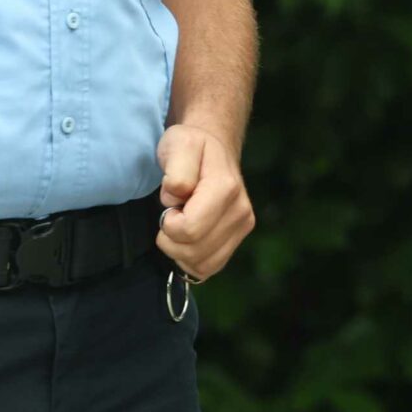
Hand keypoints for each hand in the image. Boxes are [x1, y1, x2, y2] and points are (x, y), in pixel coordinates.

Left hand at [155, 123, 255, 281]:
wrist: (214, 149)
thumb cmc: (192, 147)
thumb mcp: (179, 144)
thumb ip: (177, 167)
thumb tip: (176, 196)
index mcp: (226, 188)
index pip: (189, 230)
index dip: (168, 223)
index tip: (169, 205)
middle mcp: (241, 211)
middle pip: (194, 251)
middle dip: (171, 239)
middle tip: (172, 214)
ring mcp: (243, 226)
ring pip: (202, 264)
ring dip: (180, 251)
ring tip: (180, 225)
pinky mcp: (239, 239)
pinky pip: (209, 268)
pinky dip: (191, 260)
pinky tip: (187, 239)